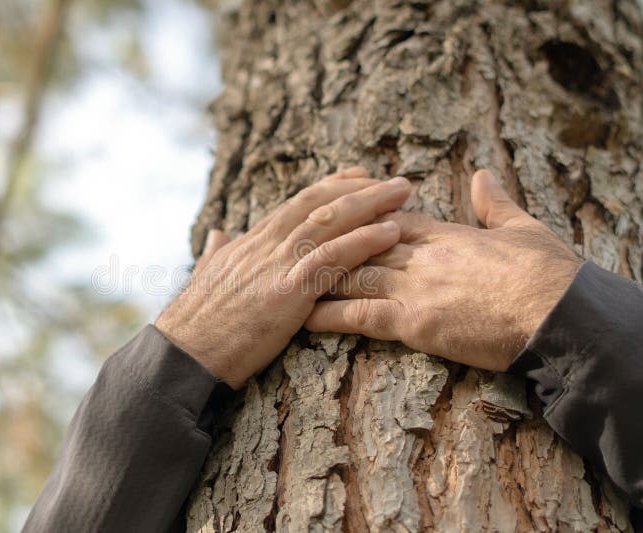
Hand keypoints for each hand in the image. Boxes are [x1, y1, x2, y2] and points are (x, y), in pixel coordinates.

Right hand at [155, 168, 411, 387]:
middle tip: (396, 181)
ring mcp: (276, 266)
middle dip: (361, 188)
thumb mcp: (206, 276)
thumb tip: (218, 233)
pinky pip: (331, 259)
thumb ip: (217, 252)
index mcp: (251, 242)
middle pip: (319, 204)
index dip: (332, 187)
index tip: (360, 176)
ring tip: (404, 194)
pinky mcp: (286, 293)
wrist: (184, 355)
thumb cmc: (197, 322)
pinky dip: (362, 242)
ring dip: (371, 205)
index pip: (297, 203)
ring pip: (328, 223)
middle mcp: (265, 245)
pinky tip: (390, 233)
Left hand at [306, 169, 581, 370]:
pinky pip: (360, 316)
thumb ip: (496, 202)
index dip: (355, 218)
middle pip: (357, 244)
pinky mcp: (414, 322)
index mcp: (442, 232)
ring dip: (314, 278)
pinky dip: (329, 317)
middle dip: (323, 246)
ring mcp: (413, 287)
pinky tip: (302, 319)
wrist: (559, 313)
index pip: (384, 219)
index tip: (329, 217)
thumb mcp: (524, 228)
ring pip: (350, 275)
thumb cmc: (548, 274)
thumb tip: (483, 175)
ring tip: (282, 281)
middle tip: (288, 249)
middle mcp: (419, 255)